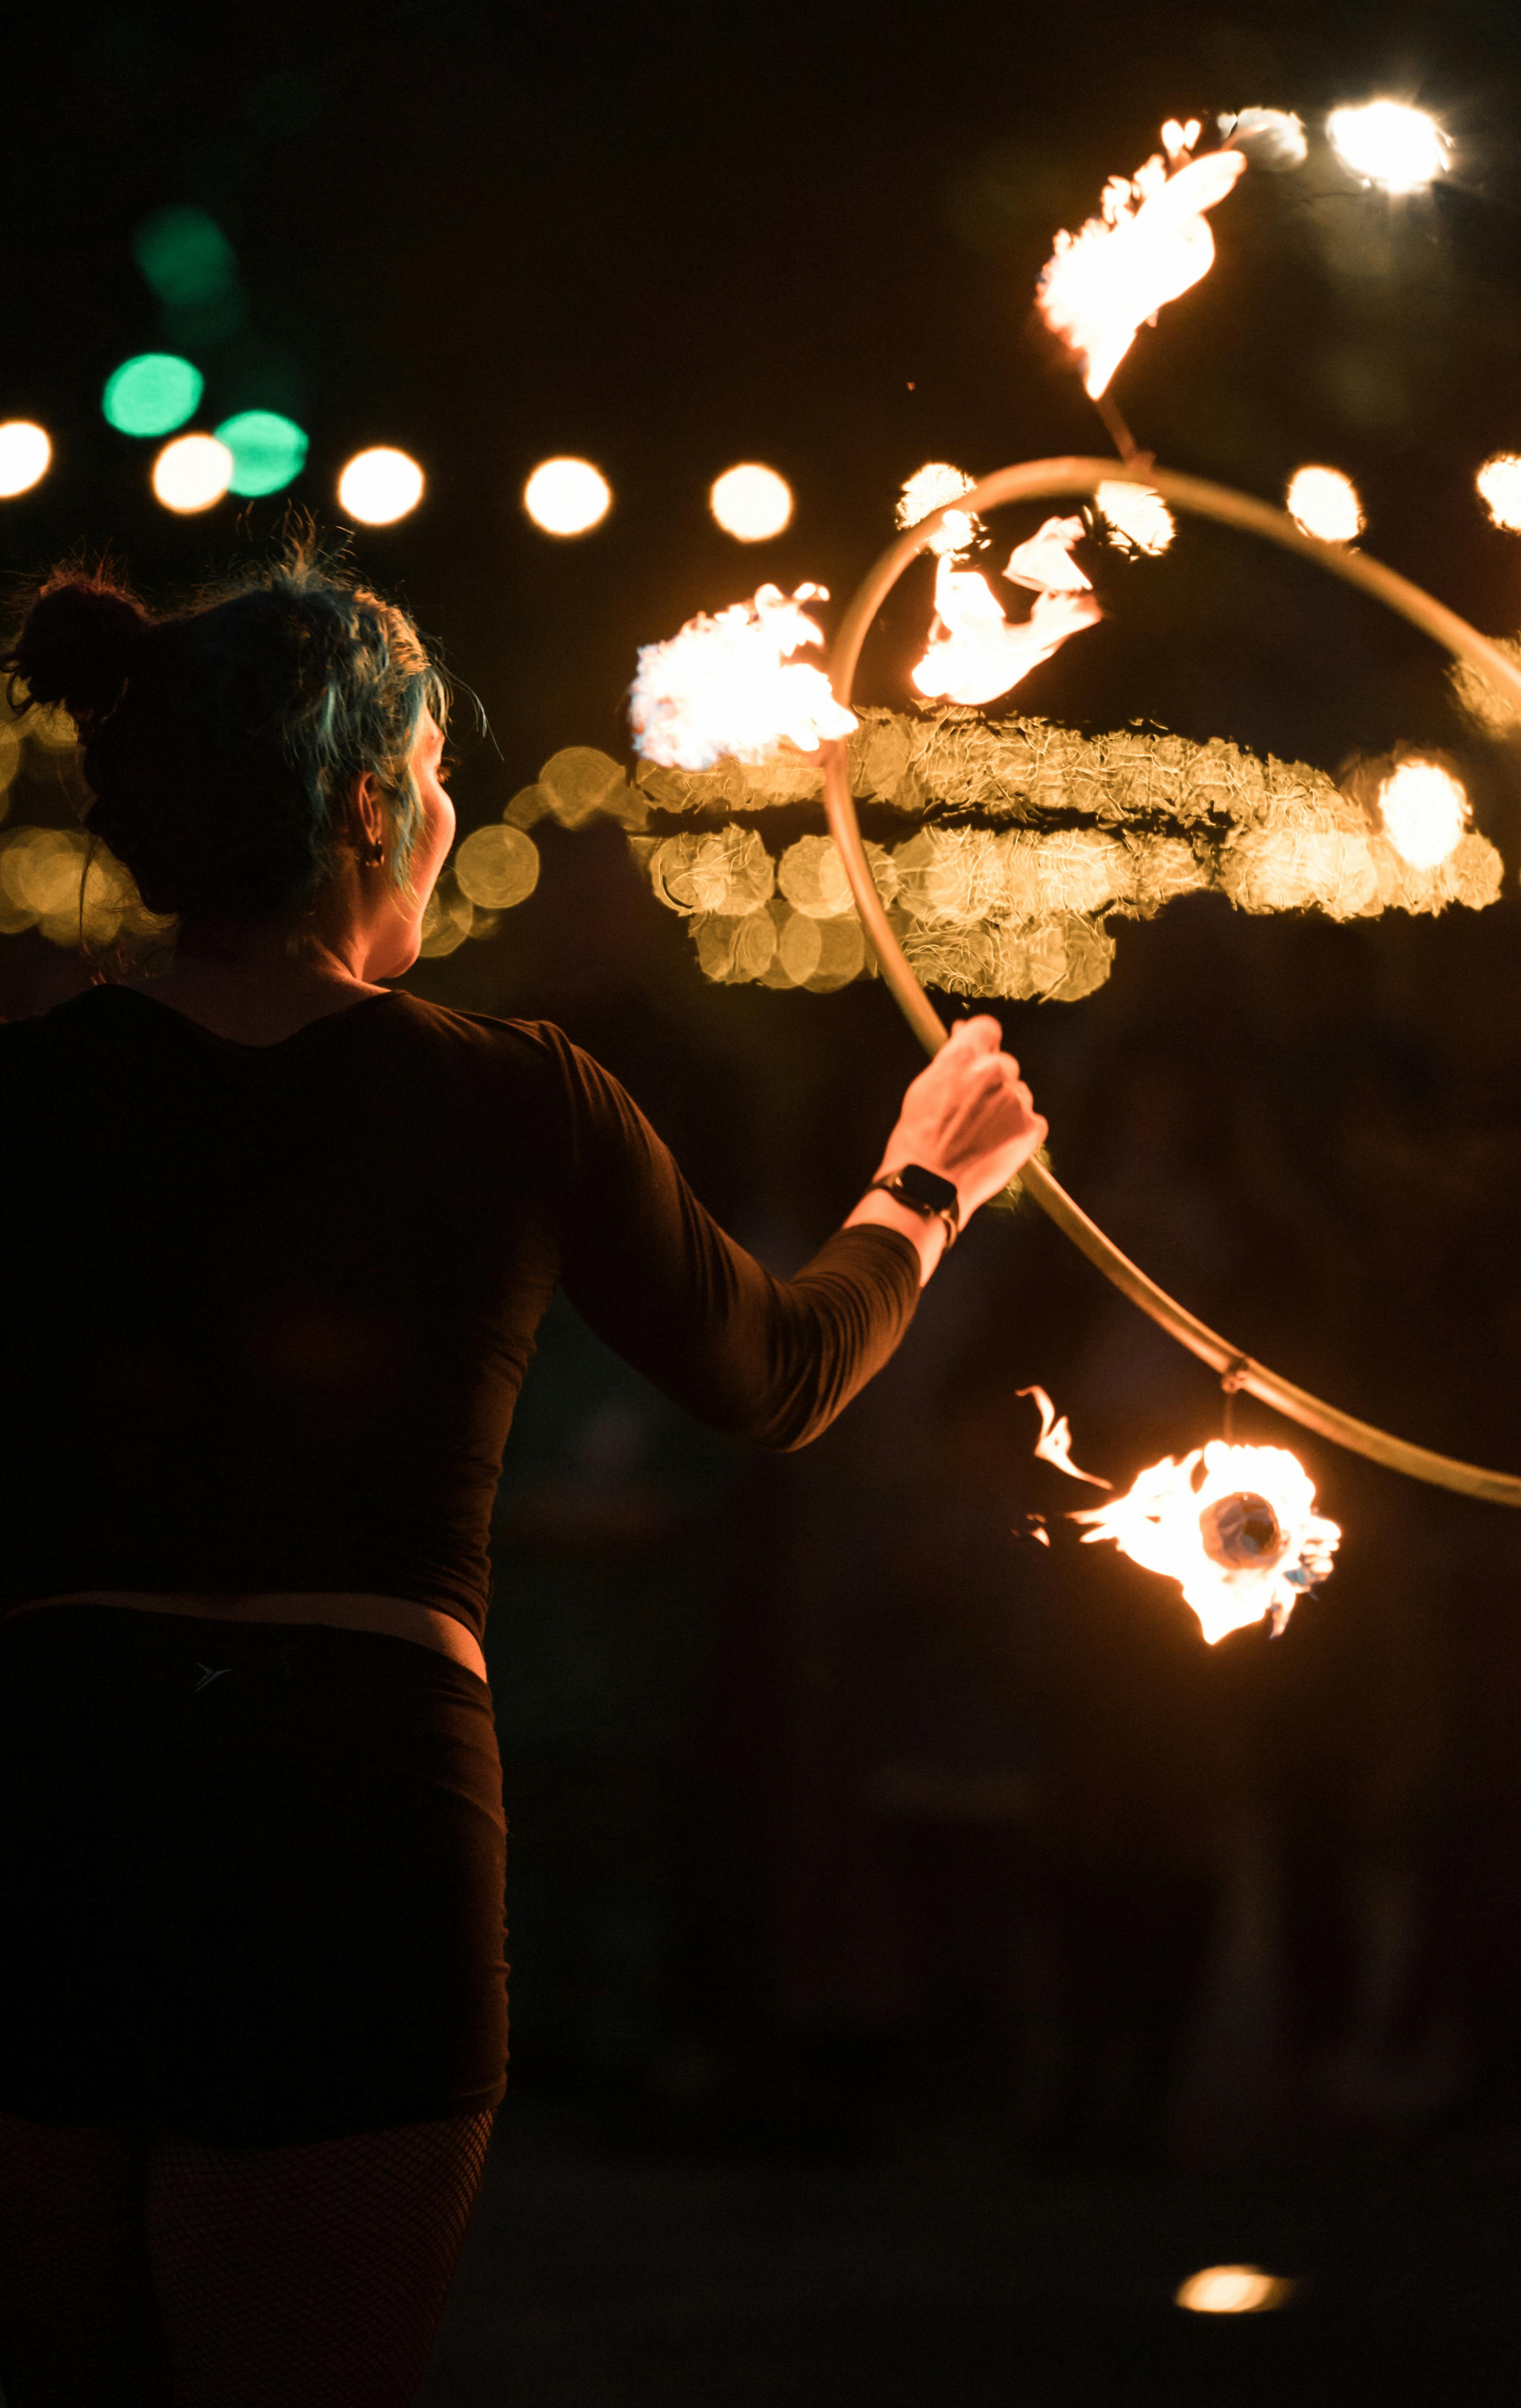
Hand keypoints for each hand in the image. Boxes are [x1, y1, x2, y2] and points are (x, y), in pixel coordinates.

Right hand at [878, 1017, 1046, 1217]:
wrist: (931, 1185)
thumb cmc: (918, 1140)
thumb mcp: (924, 1089)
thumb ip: (950, 1061)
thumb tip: (962, 1034)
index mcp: (963, 1057)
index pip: (987, 1028)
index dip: (982, 1043)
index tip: (979, 1056)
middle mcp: (994, 1071)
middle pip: (1004, 1064)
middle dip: (992, 1082)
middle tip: (971, 1111)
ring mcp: (1016, 1099)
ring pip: (1017, 1094)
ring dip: (1005, 1108)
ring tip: (978, 1135)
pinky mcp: (1031, 1127)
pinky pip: (1031, 1120)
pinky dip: (1018, 1131)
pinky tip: (994, 1146)